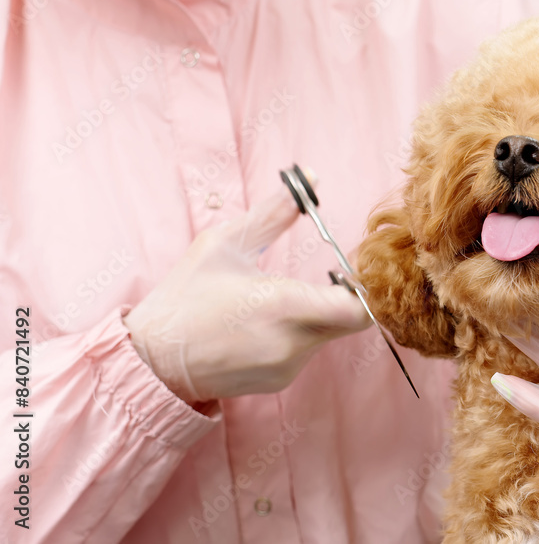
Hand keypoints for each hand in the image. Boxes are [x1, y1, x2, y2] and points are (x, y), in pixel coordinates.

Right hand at [124, 189, 370, 401]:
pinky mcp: (279, 382)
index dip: (363, 288)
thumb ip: (275, 212)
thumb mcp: (225, 242)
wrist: (152, 359)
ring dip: (318, 317)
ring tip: (278, 303)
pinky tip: (264, 326)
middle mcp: (292, 342)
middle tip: (326, 280)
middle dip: (346, 299)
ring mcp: (287, 367)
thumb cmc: (186, 296)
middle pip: (351, 322)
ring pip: (328, 336)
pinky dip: (297, 337)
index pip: (357, 308)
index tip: (349, 270)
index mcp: (283, 305)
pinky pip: (306, 353)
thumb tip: (311, 178)